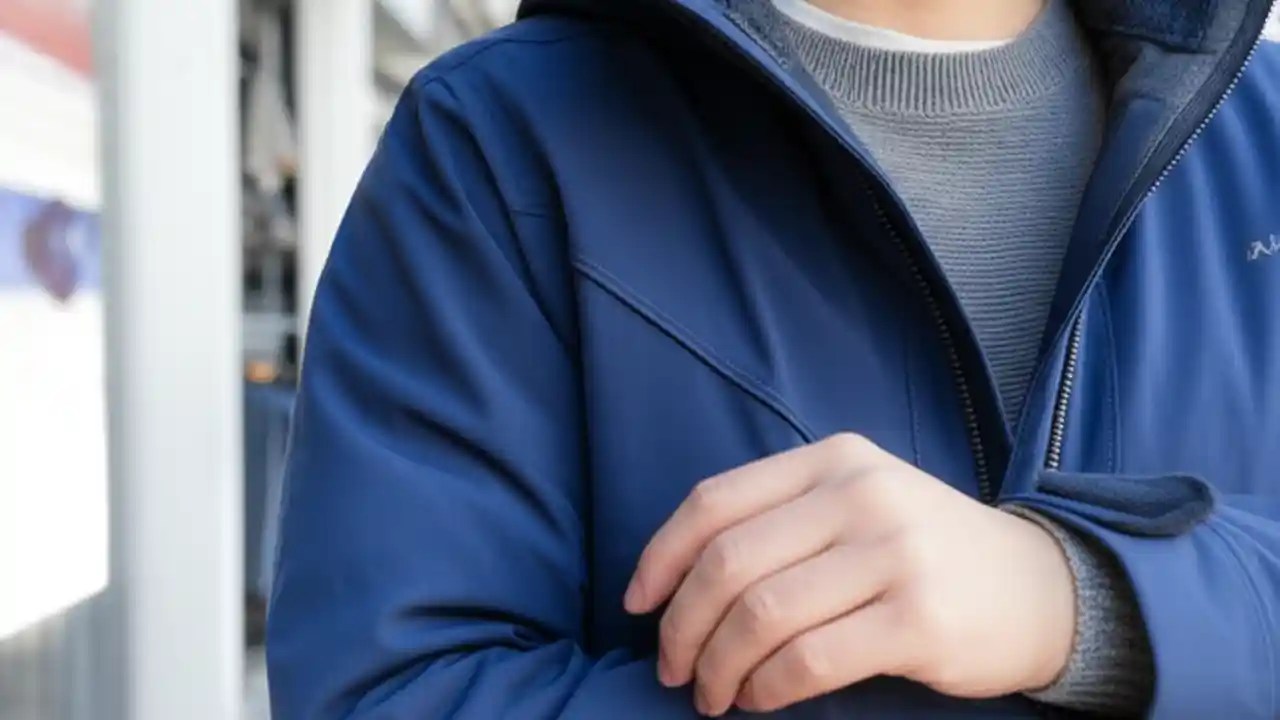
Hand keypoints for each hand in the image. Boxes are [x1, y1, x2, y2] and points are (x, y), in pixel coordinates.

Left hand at [624, 433, 1075, 715]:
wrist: (1040, 588)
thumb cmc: (923, 551)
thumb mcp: (857, 504)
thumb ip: (780, 521)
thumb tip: (674, 582)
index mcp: (834, 460)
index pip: (714, 500)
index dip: (660, 557)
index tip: (637, 605)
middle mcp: (860, 494)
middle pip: (728, 562)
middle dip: (681, 625)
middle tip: (672, 669)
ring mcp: (894, 554)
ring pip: (762, 614)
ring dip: (719, 667)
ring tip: (713, 695)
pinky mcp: (919, 619)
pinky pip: (809, 660)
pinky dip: (768, 688)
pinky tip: (761, 700)